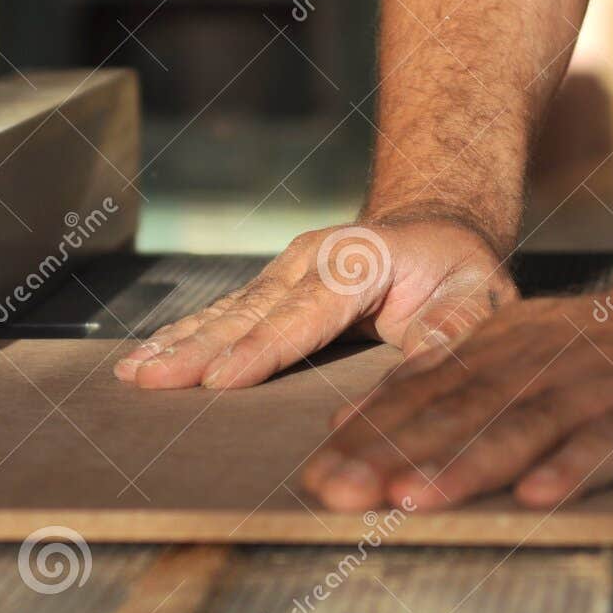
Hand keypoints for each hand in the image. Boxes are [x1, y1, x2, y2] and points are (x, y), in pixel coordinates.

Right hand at [114, 212, 516, 389]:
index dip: (262, 347)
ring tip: (132, 376)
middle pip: (249, 312)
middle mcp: (311, 260)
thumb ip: (455, 328)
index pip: (306, 312)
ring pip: (225, 313)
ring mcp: (283, 272)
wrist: (434, 230)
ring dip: (176, 344)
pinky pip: (220, 316)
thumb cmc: (459, 272)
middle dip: (196, 349)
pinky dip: (180, 339)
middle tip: (150, 382)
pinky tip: (142, 362)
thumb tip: (431, 360)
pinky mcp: (268, 289)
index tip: (220, 379)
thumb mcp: (479, 295)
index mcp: (361, 261)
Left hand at [301, 293, 612, 510]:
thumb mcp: (513, 347)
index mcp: (496, 352)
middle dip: (389, 456)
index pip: (419, 395)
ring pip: (516, 430)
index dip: (366, 435)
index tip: (317, 473)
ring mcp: (589, 391)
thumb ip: (438, 381)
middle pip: (453, 414)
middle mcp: (533, 368)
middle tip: (336, 494)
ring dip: (462, 466)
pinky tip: (535, 499)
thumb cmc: (606, 348)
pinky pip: (604, 445)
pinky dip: (569, 470)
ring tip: (411, 499)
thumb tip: (351, 421)